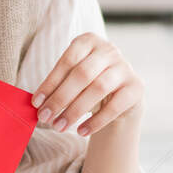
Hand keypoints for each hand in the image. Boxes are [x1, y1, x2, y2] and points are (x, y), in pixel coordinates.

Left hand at [30, 33, 144, 136]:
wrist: (120, 97)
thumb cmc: (88, 85)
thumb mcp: (72, 79)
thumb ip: (57, 86)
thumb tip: (37, 104)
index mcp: (88, 41)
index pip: (67, 61)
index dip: (50, 82)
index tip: (36, 102)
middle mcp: (109, 50)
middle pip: (82, 74)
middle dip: (60, 98)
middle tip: (45, 117)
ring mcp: (125, 68)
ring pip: (97, 89)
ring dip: (75, 111)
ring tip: (59, 126)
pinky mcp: (136, 87)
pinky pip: (114, 106)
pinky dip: (95, 121)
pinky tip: (81, 131)